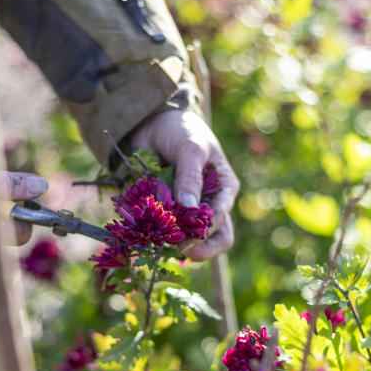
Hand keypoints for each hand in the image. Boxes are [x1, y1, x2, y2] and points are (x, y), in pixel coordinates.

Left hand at [129, 109, 238, 260]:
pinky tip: (146, 231)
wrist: (153, 123)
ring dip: (176, 244)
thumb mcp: (190, 148)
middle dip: (196, 247)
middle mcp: (210, 204)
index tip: (184, 233)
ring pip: (191, 242)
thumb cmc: (181, 130)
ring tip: (160, 240)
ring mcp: (188, 211)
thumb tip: (190, 209)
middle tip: (176, 246)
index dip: (204, 231)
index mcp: (224, 189)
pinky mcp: (167, 213)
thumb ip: (190, 177)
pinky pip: (165, 232)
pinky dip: (157, 235)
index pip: (221, 220)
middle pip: (213, 240)